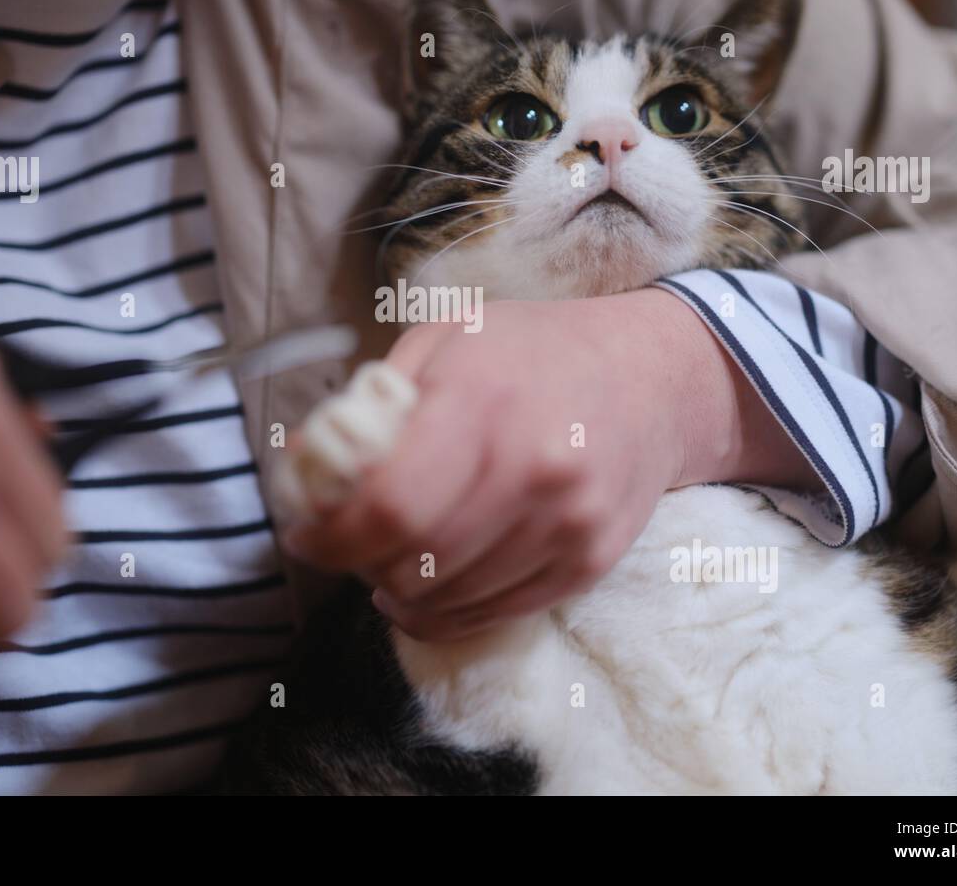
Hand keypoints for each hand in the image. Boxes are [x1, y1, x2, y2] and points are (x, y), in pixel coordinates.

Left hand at [283, 288, 814, 640]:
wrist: (655, 379)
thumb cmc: (535, 351)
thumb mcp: (448, 339)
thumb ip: (373, 400)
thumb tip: (301, 455)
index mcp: (483, 401)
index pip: (390, 506)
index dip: (330, 536)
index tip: (305, 534)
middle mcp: (533, 470)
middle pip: (413, 563)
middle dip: (359, 561)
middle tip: (348, 541)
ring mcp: (568, 525)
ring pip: (448, 600)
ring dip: (400, 589)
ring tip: (393, 554)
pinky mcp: (588, 564)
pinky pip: (494, 616)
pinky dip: (446, 610)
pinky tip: (432, 579)